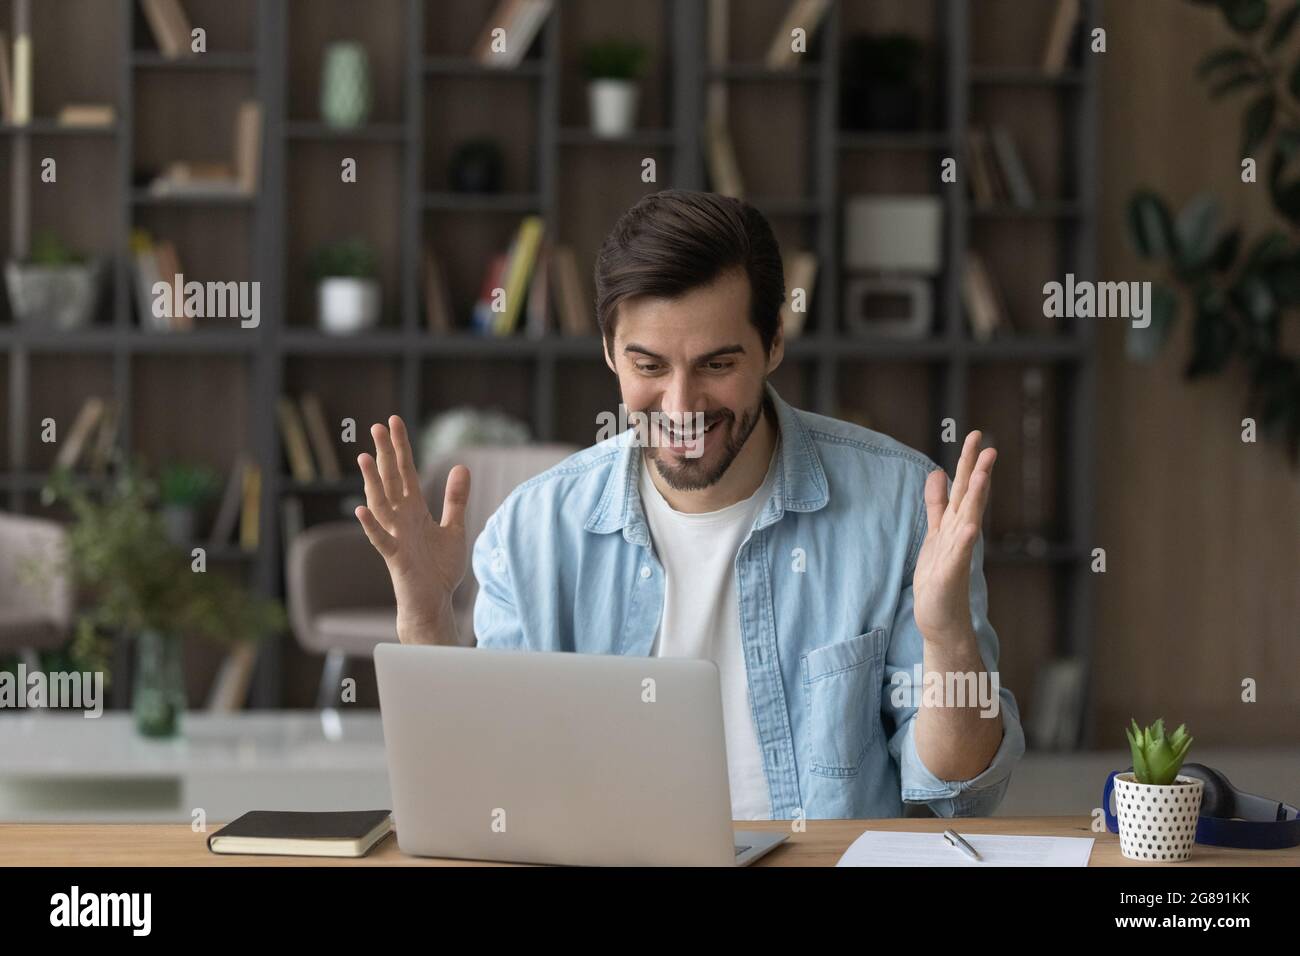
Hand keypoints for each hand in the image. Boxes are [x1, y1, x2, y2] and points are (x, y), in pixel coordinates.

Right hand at [354, 415, 470, 643]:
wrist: (434, 602)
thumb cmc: (439, 568)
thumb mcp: (454, 528)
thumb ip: (455, 499)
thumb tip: (462, 467)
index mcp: (414, 510)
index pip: (406, 472)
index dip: (401, 447)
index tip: (394, 421)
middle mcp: (401, 519)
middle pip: (391, 480)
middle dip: (385, 454)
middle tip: (377, 426)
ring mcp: (396, 537)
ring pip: (381, 505)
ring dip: (372, 482)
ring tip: (365, 457)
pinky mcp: (395, 558)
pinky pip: (380, 540)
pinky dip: (370, 526)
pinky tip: (361, 509)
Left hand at [913, 431, 995, 647]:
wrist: (941, 620)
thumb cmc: (939, 578)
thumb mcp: (934, 533)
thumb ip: (936, 504)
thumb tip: (937, 472)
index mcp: (953, 524)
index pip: (962, 487)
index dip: (967, 462)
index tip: (974, 435)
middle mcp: (959, 535)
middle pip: (969, 498)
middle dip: (977, 472)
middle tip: (989, 446)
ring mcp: (957, 554)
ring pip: (968, 520)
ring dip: (975, 498)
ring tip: (982, 474)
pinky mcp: (950, 575)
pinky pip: (959, 554)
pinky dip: (965, 540)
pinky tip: (970, 526)